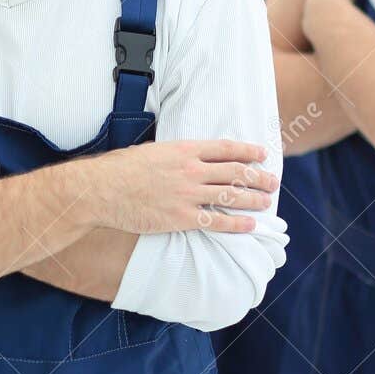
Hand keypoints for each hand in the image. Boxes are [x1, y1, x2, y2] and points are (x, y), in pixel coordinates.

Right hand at [87, 139, 279, 235]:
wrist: (102, 190)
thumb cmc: (120, 168)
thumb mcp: (151, 150)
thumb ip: (174, 154)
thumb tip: (186, 157)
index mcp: (184, 150)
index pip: (225, 148)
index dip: (247, 151)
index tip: (262, 154)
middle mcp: (191, 170)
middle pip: (234, 172)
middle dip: (257, 177)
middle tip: (272, 181)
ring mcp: (187, 194)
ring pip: (230, 196)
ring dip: (253, 199)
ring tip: (267, 202)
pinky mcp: (181, 218)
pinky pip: (216, 222)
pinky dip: (236, 224)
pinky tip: (250, 225)